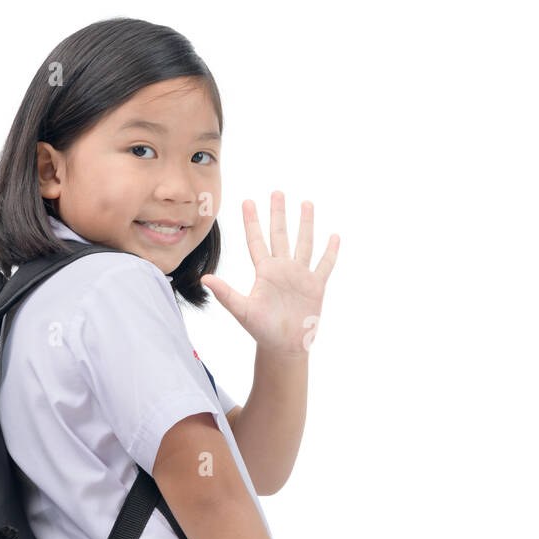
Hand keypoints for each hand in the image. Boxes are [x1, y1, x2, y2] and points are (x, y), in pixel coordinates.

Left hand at [200, 191, 337, 357]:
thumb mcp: (242, 310)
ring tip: (307, 203)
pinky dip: (329, 252)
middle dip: (279, 213)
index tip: (247, 201)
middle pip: (280, 235)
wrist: (284, 346)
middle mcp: (282, 269)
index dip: (252, 221)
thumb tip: (205, 278)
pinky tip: (333, 236)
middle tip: (277, 192)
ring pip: (304, 243)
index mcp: (264, 272)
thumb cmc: (261, 330)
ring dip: (305, 224)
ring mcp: (300, 276)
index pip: (256, 240)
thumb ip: (226, 293)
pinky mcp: (315, 286)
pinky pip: (324, 265)